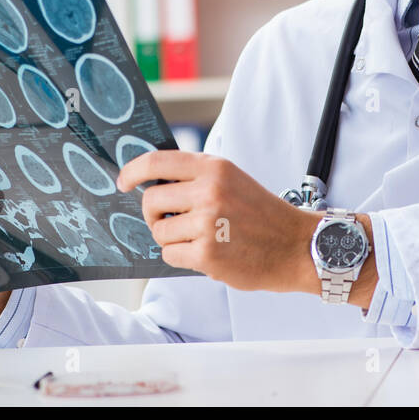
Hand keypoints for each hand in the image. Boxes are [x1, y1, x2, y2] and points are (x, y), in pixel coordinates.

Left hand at [116, 151, 327, 294]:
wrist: (295, 246)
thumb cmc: (261, 214)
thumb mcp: (232, 179)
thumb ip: (196, 177)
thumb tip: (151, 183)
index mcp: (214, 168)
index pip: (157, 162)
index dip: (132, 172)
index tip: (123, 182)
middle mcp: (209, 191)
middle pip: (151, 201)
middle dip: (154, 215)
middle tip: (169, 221)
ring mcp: (207, 223)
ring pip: (159, 232)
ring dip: (170, 239)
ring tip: (198, 238)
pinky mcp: (207, 254)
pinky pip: (170, 255)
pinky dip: (181, 257)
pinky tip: (204, 253)